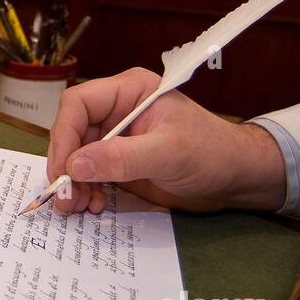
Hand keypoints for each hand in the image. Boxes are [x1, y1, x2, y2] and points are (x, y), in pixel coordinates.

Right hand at [46, 67, 286, 214]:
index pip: (79, 104)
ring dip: (72, 183)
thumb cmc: (211, 153)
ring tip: (76, 207)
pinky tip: (95, 205)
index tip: (64, 170)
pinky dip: (86, 191)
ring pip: (76, 157)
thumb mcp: (168, 153)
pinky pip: (89, 175)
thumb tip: (75, 166)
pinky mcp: (118, 163)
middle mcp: (116, 111)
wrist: (235, 178)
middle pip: (72, 133)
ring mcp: (116, 138)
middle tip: (64, 198)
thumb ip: (122, 158)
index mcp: (129, 92)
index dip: (64, 135)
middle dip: (65, 166)